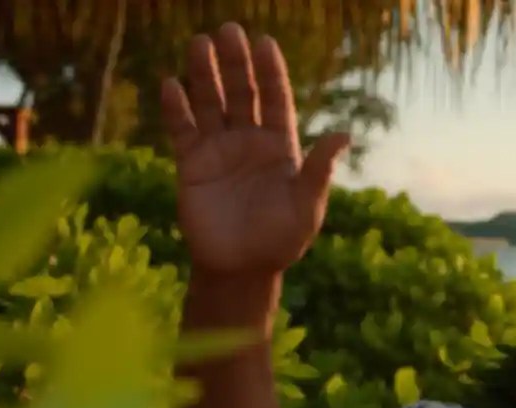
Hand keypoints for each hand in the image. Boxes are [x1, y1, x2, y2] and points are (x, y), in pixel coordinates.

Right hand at [160, 23, 348, 275]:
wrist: (241, 269)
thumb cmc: (281, 241)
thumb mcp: (307, 205)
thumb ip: (320, 169)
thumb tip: (345, 134)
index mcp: (281, 147)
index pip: (275, 100)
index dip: (270, 72)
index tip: (264, 42)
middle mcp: (249, 142)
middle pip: (243, 93)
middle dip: (236, 63)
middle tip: (228, 30)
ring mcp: (219, 151)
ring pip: (211, 104)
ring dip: (205, 75)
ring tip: (199, 43)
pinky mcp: (192, 165)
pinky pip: (182, 130)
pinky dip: (176, 108)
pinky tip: (171, 84)